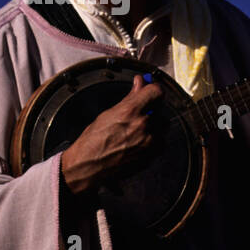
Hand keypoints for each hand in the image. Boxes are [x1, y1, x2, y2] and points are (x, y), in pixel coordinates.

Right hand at [59, 75, 163, 194]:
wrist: (88, 166)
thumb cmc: (92, 142)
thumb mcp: (108, 114)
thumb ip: (129, 98)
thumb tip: (139, 83)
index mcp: (130, 111)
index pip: (156, 91)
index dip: (153, 89)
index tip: (150, 90)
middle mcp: (142, 126)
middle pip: (159, 109)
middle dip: (150, 109)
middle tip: (137, 114)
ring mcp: (148, 143)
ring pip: (162, 127)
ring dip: (153, 126)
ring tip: (134, 132)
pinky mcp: (151, 156)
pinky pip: (159, 143)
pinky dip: (152, 141)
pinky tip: (136, 143)